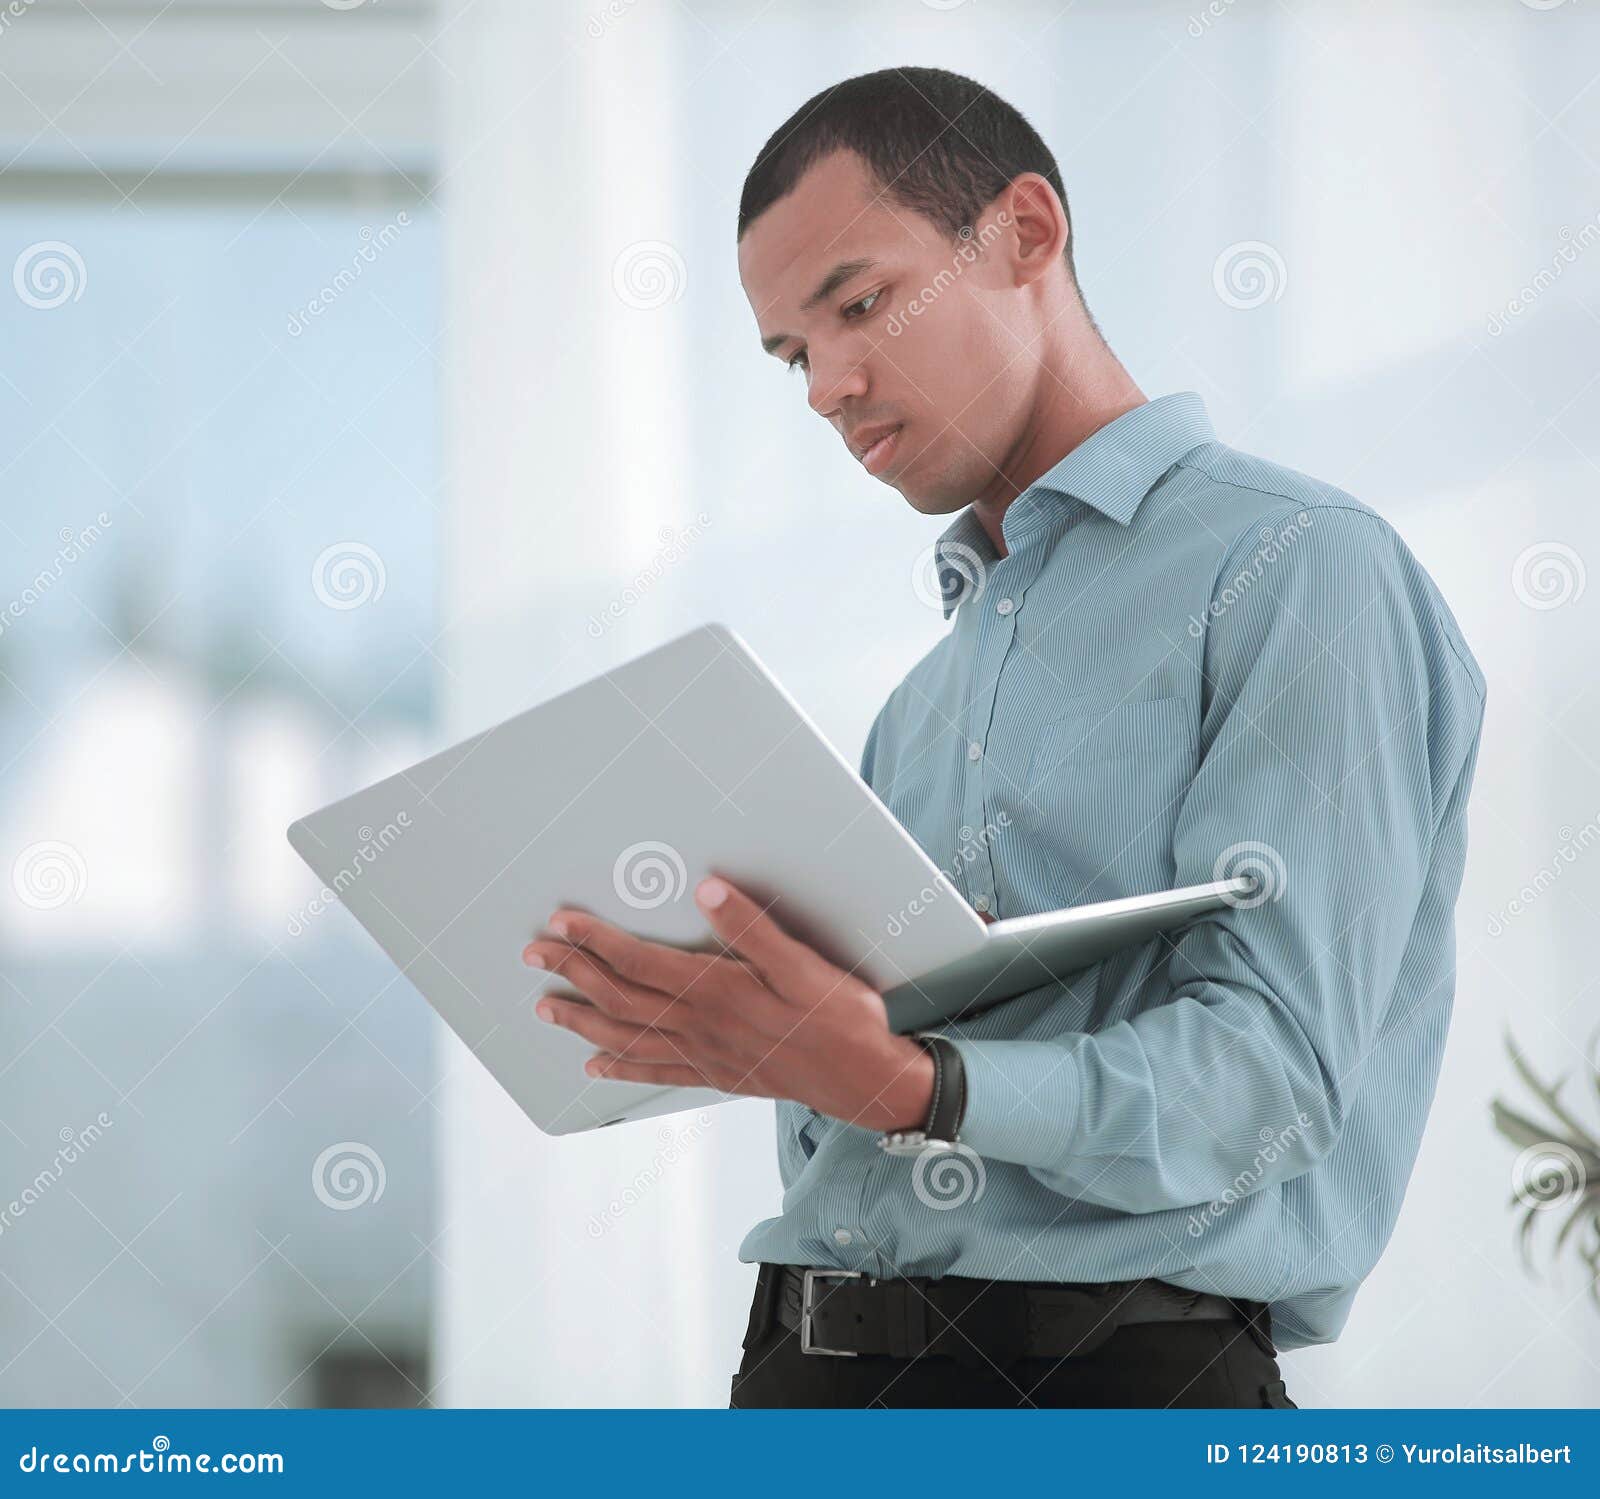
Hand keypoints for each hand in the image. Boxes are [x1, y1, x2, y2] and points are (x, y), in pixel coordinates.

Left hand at [520, 875, 934, 1131]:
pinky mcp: (716, 1074)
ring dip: (581, 1022)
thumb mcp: (803, 963)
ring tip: (544, 1010)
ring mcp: (705, 1055)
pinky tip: (594, 1066)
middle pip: (620, 999)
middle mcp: (700, 1026)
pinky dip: (620, 1067)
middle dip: (573, 974)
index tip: (560, 923)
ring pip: (627, 1038)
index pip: (639, 962)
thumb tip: (708, 889)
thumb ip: (752, 928)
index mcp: (717, 991)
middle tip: (532, 956)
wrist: (863, 1079)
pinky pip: (655, 1072)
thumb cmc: (838, 1017)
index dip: (595, 941)